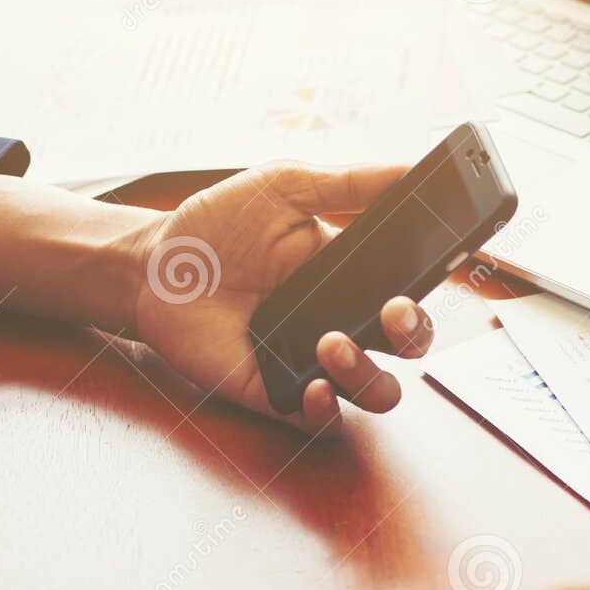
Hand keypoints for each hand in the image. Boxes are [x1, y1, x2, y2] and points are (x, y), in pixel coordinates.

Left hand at [126, 161, 433, 433]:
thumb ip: (349, 182)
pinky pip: (322, 422)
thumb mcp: (286, 188)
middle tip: (389, 312)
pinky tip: (314, 388)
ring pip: (376, 392)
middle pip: (408, 351)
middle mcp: (343, 325)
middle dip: (413, 336)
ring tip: (331, 343)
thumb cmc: (218, 224)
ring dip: (368, 373)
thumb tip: (410, 168)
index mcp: (354, 280)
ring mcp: (312, 363)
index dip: (430, 295)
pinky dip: (327, 411)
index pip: (411, 298)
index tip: (437, 275)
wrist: (152, 263)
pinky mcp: (276, 393)